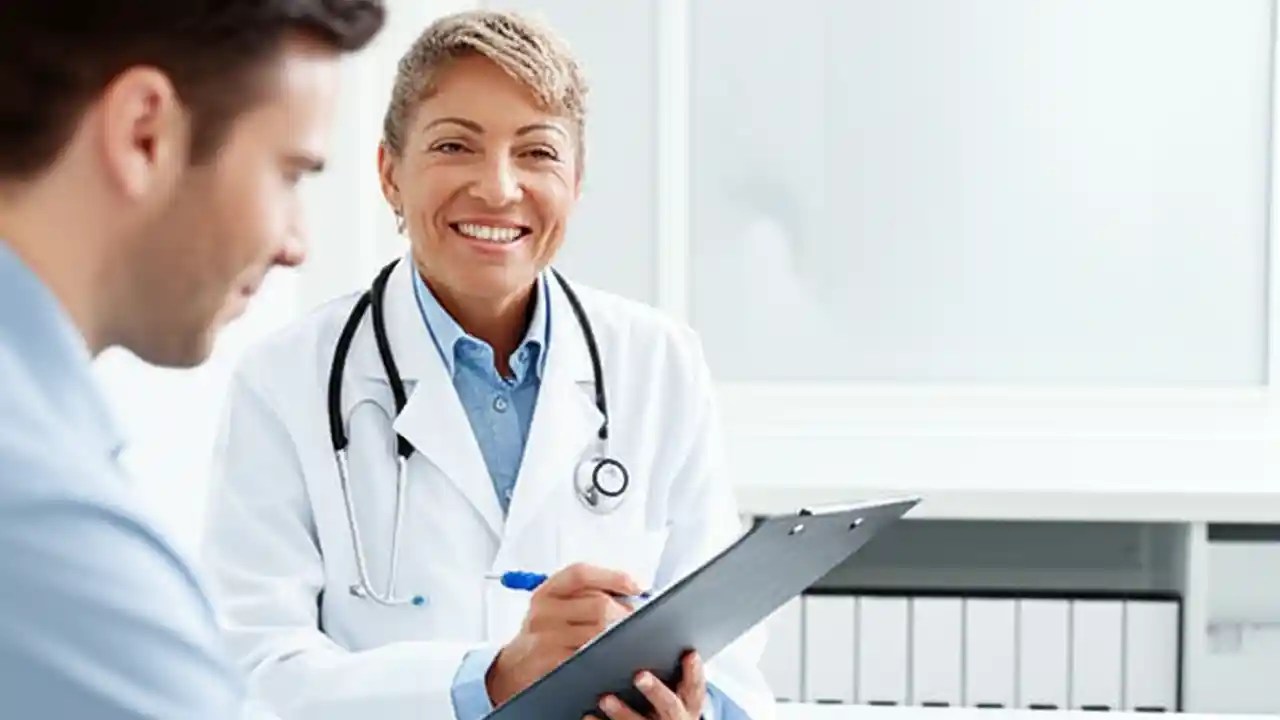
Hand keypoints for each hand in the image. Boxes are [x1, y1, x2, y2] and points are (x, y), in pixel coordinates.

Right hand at [487, 563, 640, 704]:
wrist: (513, 667)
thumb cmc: (545, 633)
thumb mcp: (555, 606)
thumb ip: (586, 595)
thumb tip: (632, 594)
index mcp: (548, 591)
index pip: (581, 574)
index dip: (613, 576)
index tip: (637, 586)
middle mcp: (544, 610)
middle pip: (598, 605)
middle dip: (625, 614)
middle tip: (639, 623)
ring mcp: (546, 637)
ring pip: (598, 633)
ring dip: (619, 637)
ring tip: (629, 640)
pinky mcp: (550, 662)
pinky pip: (588, 657)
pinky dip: (606, 656)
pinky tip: (613, 657)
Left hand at [592, 651, 706, 719]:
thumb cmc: (661, 699)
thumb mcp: (674, 688)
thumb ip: (667, 668)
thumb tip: (649, 633)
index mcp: (689, 703)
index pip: (695, 687)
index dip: (694, 672)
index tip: (689, 654)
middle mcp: (676, 719)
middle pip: (670, 707)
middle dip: (655, 691)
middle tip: (639, 675)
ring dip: (623, 713)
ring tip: (605, 698)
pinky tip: (588, 715)